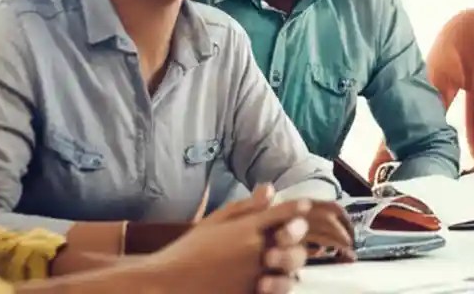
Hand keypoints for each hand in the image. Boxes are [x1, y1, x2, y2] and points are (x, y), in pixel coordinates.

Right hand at [150, 186, 354, 293]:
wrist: (167, 284)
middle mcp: (256, 251)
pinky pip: (274, 291)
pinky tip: (271, 281)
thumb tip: (270, 189)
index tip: (306, 206)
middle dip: (299, 240)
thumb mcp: (215, 222)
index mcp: (247, 229)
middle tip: (293, 238)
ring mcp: (255, 276)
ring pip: (289, 270)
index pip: (284, 213)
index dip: (297, 208)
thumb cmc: (188, 250)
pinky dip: (278, 286)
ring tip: (281, 264)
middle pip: (294, 243)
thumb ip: (244, 207)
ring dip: (290, 265)